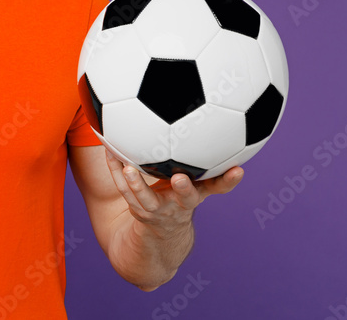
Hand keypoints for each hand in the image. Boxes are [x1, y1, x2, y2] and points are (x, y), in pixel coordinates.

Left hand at [105, 148, 242, 236]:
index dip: (229, 180)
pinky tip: (108, 153)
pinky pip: (125, 191)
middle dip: (185, 189)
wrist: (161, 232)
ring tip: (130, 169)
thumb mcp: (194, 179)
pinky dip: (116, 172)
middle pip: (187, 198)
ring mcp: (160, 209)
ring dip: (138, 185)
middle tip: (180, 179)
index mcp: (198, 192)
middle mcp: (181, 203)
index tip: (239, 170)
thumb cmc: (179, 194)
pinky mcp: (139, 210)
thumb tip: (203, 114)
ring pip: (148, 199)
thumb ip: (201, 156)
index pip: (218, 187)